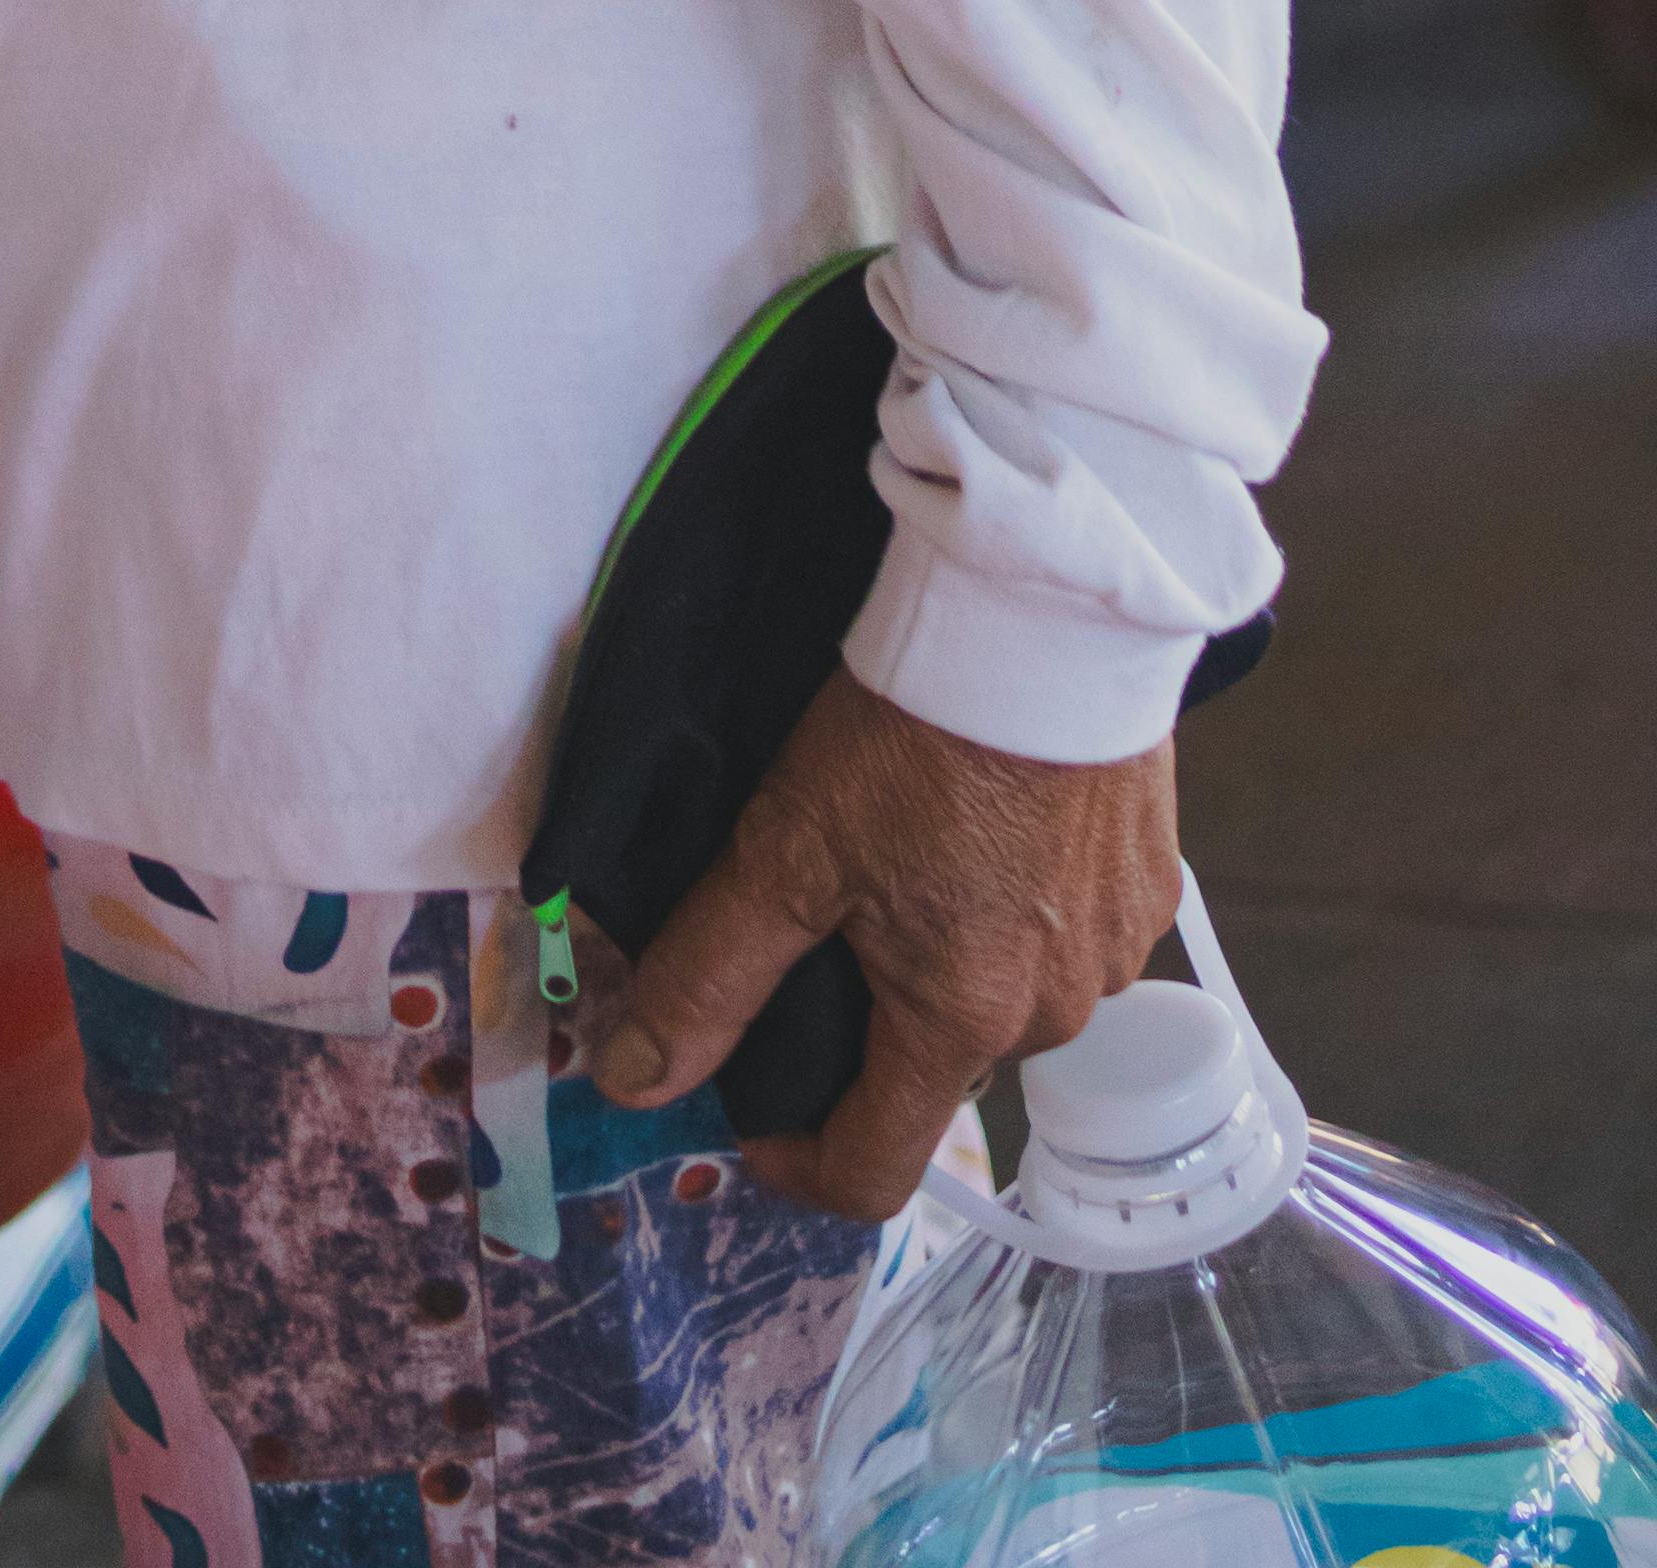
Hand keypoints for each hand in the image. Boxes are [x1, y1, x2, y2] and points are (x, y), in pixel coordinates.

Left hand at [594, 665, 1179, 1221]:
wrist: (1045, 612)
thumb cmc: (914, 733)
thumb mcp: (786, 849)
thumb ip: (709, 976)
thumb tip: (631, 1080)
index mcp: (964, 1024)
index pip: (877, 1173)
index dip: (796, 1164)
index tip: (747, 1114)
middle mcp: (1057, 1015)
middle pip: (937, 1064)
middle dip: (871, 1020)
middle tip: (822, 918)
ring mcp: (1119, 951)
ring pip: (1008, 992)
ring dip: (953, 955)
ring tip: (909, 852)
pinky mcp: (1153, 882)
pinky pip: (1071, 929)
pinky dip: (1020, 901)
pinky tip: (988, 822)